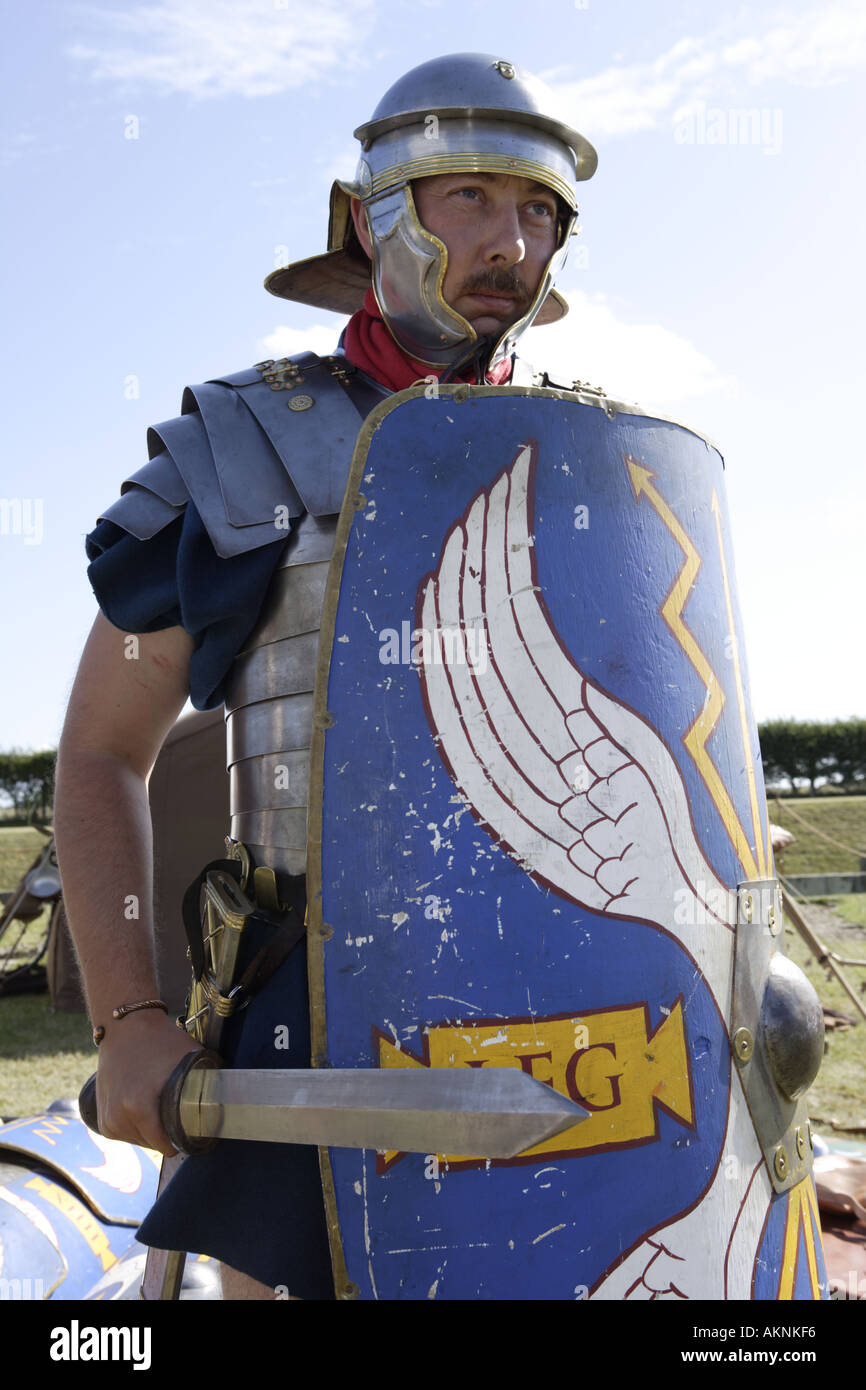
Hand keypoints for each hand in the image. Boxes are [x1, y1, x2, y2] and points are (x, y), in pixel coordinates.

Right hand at [95, 1009, 203, 1155]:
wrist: (124, 1027)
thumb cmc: (160, 1041)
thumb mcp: (189, 1060)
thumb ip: (208, 1084)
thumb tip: (232, 1100)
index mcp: (138, 1107)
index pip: (165, 1144)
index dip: (183, 1138)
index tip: (193, 1128)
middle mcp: (118, 1117)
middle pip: (153, 1144)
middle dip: (167, 1133)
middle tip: (177, 1113)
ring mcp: (107, 1119)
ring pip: (139, 1140)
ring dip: (151, 1132)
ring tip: (160, 1107)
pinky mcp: (101, 1118)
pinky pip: (125, 1134)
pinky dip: (136, 1127)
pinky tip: (145, 1108)